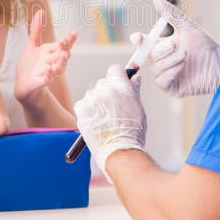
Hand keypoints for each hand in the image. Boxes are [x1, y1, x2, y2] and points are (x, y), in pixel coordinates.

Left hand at [15, 9, 76, 103]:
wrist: (23, 85)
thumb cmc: (30, 65)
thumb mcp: (32, 45)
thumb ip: (36, 29)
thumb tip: (41, 11)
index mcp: (51, 53)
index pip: (63, 45)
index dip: (69, 40)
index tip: (74, 32)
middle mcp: (53, 62)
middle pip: (63, 55)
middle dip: (65, 49)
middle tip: (65, 42)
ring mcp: (48, 73)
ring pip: (59, 68)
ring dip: (61, 63)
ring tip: (62, 56)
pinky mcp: (41, 82)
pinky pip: (46, 79)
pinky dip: (48, 75)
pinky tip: (48, 70)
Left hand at [74, 65, 145, 182]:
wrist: (119, 150)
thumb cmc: (132, 132)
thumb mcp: (139, 107)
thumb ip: (134, 89)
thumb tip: (135, 76)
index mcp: (121, 86)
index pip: (115, 69)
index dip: (118, 76)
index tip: (120, 83)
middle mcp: (104, 89)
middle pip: (103, 82)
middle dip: (108, 91)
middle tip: (114, 107)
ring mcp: (91, 99)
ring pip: (92, 94)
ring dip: (97, 102)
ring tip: (105, 118)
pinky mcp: (81, 110)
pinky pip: (83, 104)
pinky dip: (88, 111)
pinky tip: (96, 121)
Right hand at [130, 0, 219, 97]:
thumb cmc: (206, 46)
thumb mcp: (187, 28)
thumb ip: (171, 15)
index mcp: (162, 48)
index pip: (144, 45)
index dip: (139, 41)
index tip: (137, 37)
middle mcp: (162, 62)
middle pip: (150, 56)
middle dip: (162, 50)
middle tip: (176, 45)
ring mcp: (166, 76)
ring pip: (156, 69)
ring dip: (170, 60)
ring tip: (185, 56)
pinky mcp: (172, 88)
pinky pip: (162, 81)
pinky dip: (171, 72)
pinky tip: (183, 66)